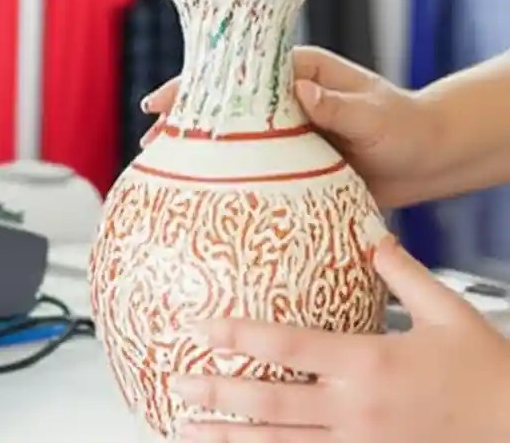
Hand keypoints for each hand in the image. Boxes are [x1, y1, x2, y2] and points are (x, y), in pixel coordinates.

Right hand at [140, 46, 439, 208]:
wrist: (428, 160)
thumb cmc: (405, 127)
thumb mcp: (373, 115)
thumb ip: (336, 106)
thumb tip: (298, 91)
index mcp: (297, 72)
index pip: (235, 72)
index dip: (195, 85)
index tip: (162, 101)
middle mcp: (283, 99)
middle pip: (223, 104)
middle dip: (184, 119)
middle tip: (150, 141)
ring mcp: (283, 132)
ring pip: (231, 137)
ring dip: (198, 150)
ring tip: (162, 168)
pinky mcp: (289, 162)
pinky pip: (251, 168)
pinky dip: (224, 176)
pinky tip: (200, 190)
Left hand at [170, 231, 509, 442]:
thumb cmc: (488, 371)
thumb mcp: (447, 311)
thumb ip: (401, 271)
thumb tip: (370, 231)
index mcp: (368, 362)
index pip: (287, 346)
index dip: (239, 335)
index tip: (199, 326)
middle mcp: (355, 408)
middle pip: (269, 401)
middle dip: (217, 392)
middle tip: (175, 381)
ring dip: (229, 436)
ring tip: (185, 426)